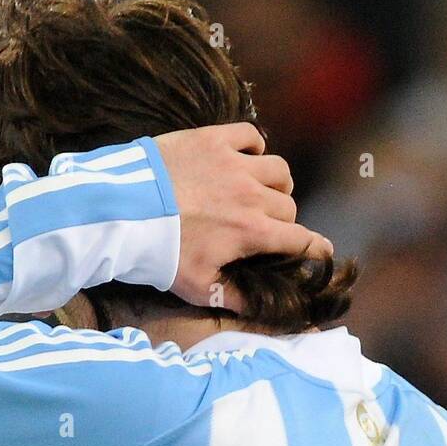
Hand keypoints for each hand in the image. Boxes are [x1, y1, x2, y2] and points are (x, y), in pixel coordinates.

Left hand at [154, 123, 333, 311]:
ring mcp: (234, 164)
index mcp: (252, 233)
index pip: (301, 239)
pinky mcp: (213, 140)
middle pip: (288, 206)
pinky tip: (246, 158)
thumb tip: (258, 309)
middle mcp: (252, 196)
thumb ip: (232, 296)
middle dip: (284, 220)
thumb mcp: (196, 286)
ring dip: (277, 184)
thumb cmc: (160, 253)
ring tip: (264, 192)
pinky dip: (255, 147)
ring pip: (279, 170)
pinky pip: (251, 136)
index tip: (323, 250)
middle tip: (268, 227)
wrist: (123, 211)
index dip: (316, 248)